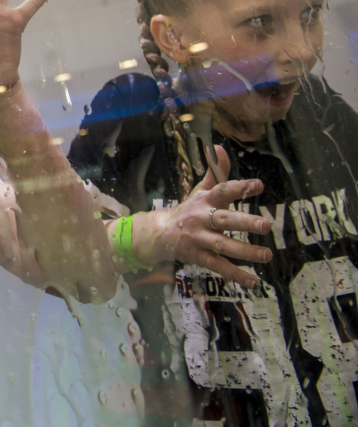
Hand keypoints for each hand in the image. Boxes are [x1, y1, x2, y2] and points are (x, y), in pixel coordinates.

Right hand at [148, 146, 271, 286]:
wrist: (159, 233)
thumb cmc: (188, 211)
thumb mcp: (199, 190)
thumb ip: (215, 171)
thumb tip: (220, 146)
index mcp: (205, 201)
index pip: (222, 191)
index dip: (239, 187)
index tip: (258, 185)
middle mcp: (202, 219)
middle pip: (224, 220)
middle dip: (245, 222)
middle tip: (265, 225)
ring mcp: (199, 239)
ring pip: (223, 246)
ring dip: (245, 252)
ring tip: (266, 255)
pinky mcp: (198, 256)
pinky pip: (218, 266)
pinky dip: (235, 274)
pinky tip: (252, 280)